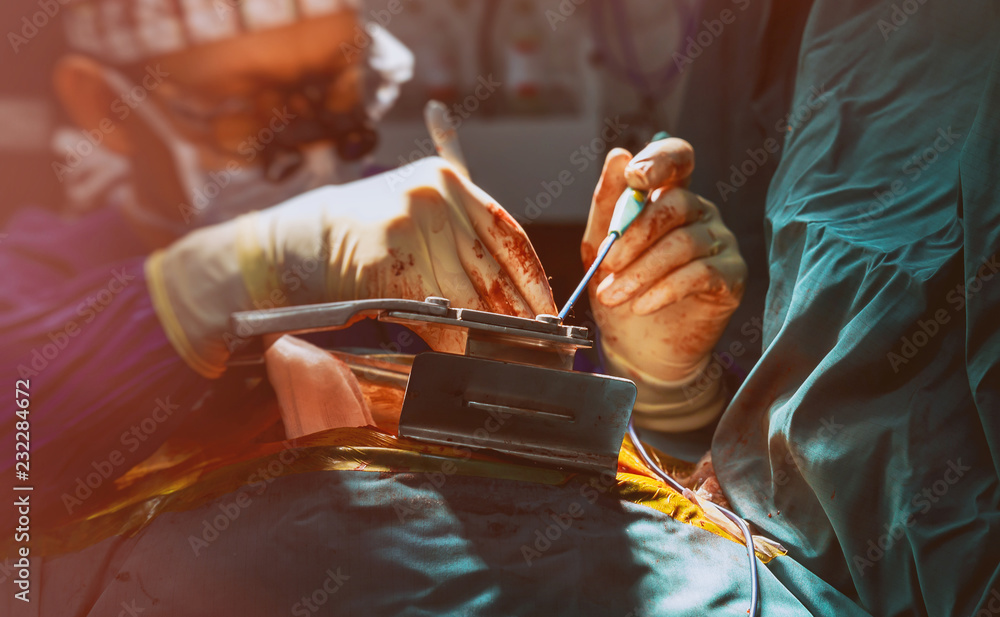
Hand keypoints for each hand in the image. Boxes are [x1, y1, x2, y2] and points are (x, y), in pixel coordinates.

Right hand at [147, 157, 556, 376]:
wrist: (290, 243)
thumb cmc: (354, 235)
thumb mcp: (409, 216)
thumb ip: (456, 240)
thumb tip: (508, 293)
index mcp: (446, 179)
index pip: (509, 234)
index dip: (533, 280)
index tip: (550, 310)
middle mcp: (435, 196)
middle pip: (495, 268)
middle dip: (522, 313)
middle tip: (544, 345)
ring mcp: (412, 225)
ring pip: (470, 294)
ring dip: (496, 333)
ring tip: (517, 358)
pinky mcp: (391, 260)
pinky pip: (436, 312)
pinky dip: (457, 340)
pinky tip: (472, 356)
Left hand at [582, 139, 744, 429]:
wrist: (640, 349)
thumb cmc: (620, 292)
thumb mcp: (599, 249)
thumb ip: (606, 206)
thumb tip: (618, 156)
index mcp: (669, 196)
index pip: (677, 158)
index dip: (661, 160)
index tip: (636, 177)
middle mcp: (700, 213)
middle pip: (676, 203)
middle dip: (634, 235)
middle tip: (606, 265)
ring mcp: (720, 242)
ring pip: (683, 243)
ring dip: (641, 271)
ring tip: (612, 295)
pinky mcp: (732, 277)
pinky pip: (701, 273)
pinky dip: (665, 289)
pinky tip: (642, 304)